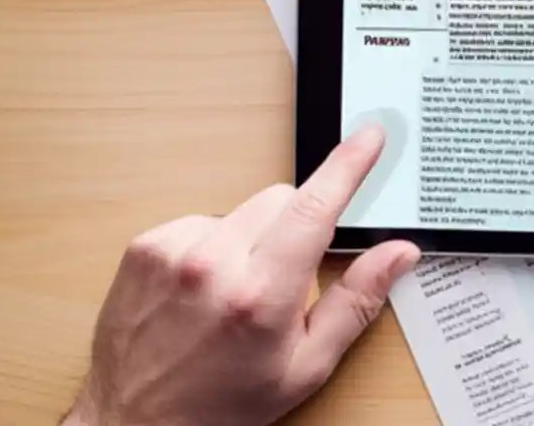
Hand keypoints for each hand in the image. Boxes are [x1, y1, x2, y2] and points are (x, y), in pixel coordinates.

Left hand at [64, 126, 418, 425]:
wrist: (134, 423)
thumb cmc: (223, 403)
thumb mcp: (306, 366)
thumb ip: (357, 301)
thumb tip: (398, 254)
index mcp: (261, 297)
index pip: (316, 209)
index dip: (349, 167)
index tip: (370, 137)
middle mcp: (213, 265)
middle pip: (282, 200)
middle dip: (298, 226)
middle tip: (285, 279)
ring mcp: (173, 252)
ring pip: (243, 210)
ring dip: (253, 237)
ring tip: (237, 291)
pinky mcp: (145, 247)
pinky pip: (202, 221)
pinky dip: (213, 245)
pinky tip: (204, 288)